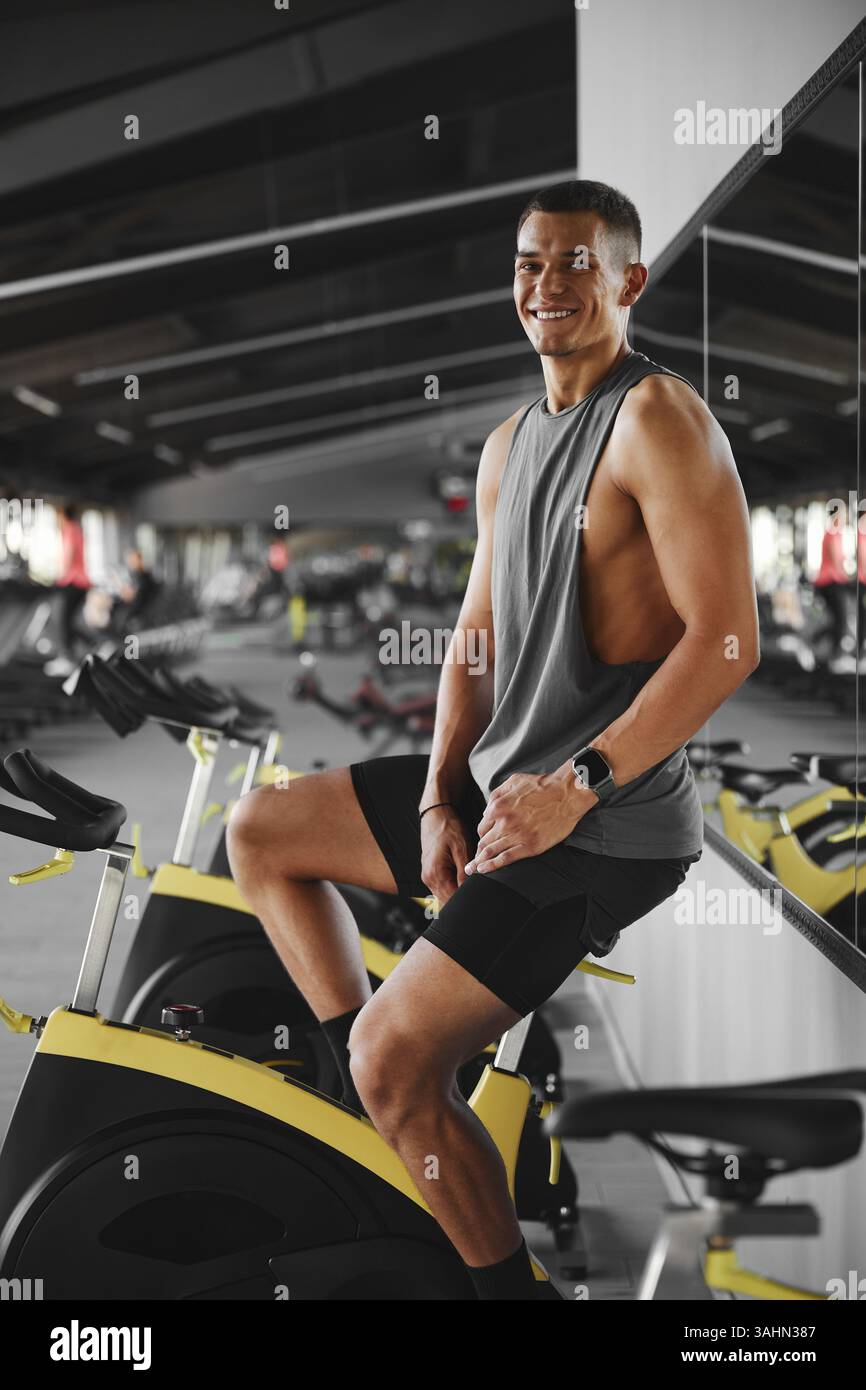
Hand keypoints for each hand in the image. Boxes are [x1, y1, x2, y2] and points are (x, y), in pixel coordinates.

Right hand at [420, 804, 471, 906]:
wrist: (436, 814)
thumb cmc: (447, 827)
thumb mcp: (461, 847)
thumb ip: (465, 872)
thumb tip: (471, 889)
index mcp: (435, 873)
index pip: (453, 898)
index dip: (468, 899)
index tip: (480, 895)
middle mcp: (428, 878)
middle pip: (448, 899)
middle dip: (464, 896)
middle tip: (478, 888)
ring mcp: (428, 876)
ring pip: (445, 894)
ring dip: (458, 890)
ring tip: (470, 879)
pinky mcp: (431, 872)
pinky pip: (443, 886)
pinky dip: (454, 884)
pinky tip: (462, 876)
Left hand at [464, 766, 596, 873]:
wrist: (565, 794)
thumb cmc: (541, 786)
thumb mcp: (513, 781)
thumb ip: (496, 795)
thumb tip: (487, 811)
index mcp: (498, 807)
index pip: (482, 827)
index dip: (481, 836)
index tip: (482, 842)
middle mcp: (504, 822)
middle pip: (484, 842)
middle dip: (477, 852)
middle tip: (473, 861)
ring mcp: (517, 835)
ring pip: (491, 852)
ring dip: (479, 862)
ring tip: (473, 869)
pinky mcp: (530, 846)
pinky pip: (506, 859)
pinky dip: (492, 866)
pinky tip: (484, 870)